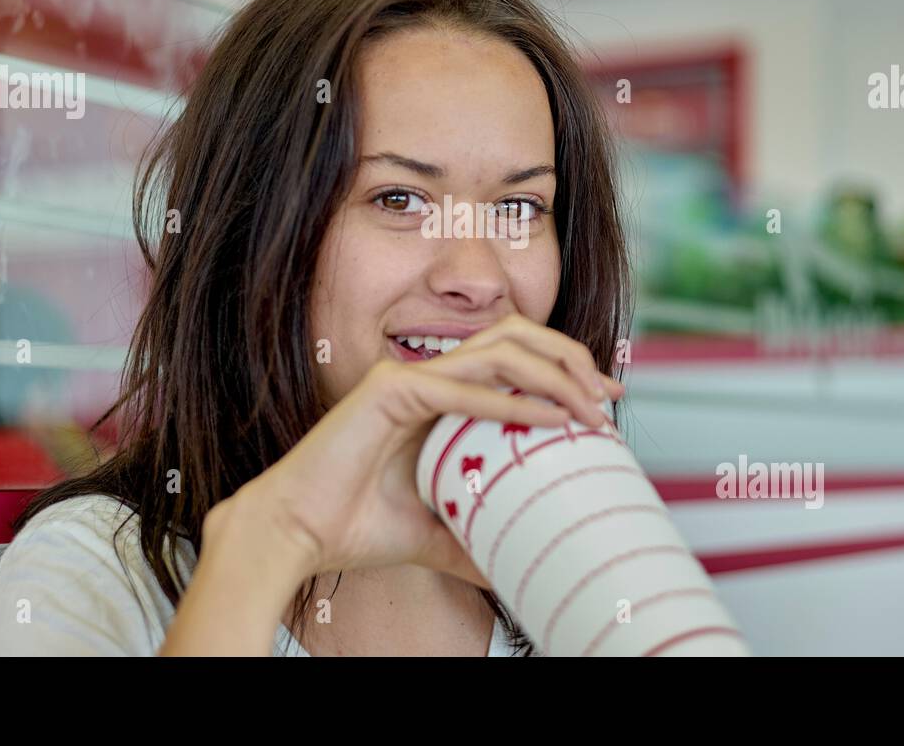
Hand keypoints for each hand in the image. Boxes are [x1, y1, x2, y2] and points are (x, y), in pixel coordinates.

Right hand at [219, 313, 624, 588]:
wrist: (295, 535)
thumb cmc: (354, 526)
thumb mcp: (434, 531)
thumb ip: (475, 536)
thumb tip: (516, 567)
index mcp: (436, 395)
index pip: (512, 360)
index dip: (563, 370)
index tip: (604, 403)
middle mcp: (425, 375)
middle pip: (514, 337)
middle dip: (569, 357)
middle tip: (608, 394)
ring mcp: (405, 377)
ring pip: (496, 350)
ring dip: (551, 374)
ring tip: (588, 409)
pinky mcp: (387, 391)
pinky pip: (458, 388)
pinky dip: (508, 402)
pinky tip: (548, 421)